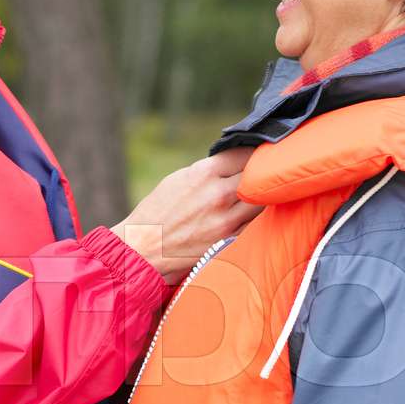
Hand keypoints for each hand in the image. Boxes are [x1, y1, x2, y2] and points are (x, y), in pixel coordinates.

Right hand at [114, 147, 264, 283]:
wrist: (142, 249)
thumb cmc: (157, 212)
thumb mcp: (178, 179)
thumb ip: (209, 170)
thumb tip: (234, 163)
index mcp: (203, 174)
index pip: (244, 153)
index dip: (252, 153)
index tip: (255, 156)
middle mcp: (218, 195)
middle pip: (258, 174)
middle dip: (260, 173)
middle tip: (262, 174)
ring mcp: (227, 220)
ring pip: (262, 199)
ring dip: (260, 195)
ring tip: (256, 195)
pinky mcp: (230, 241)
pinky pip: (253, 223)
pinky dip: (253, 217)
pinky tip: (246, 215)